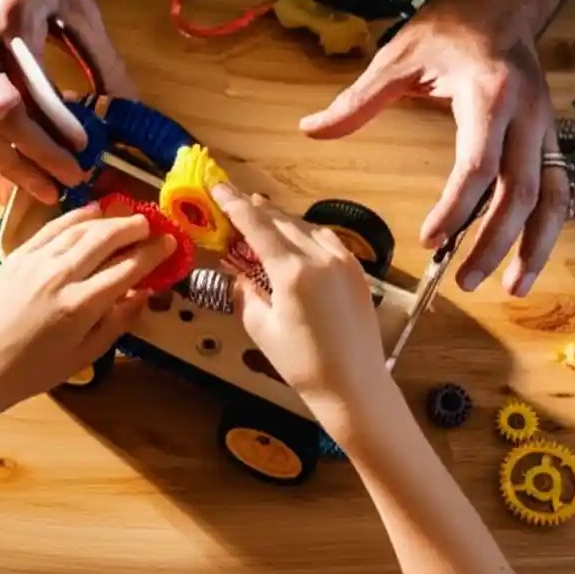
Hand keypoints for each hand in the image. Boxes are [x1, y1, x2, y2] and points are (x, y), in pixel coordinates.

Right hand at [0, 0, 134, 202]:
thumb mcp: (75, 0)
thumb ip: (101, 56)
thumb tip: (129, 107)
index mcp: (9, 16)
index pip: (32, 83)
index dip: (57, 124)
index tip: (85, 150)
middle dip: (35, 156)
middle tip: (72, 180)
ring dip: (8, 167)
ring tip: (43, 191)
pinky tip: (0, 185)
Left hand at [0, 203, 172, 406]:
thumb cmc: (37, 369)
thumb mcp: (85, 355)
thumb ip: (117, 321)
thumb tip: (144, 293)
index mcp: (80, 306)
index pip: (126, 269)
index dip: (152, 254)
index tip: (169, 243)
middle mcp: (60, 277)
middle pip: (105, 239)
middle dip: (133, 228)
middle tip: (151, 225)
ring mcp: (36, 262)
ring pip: (80, 228)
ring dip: (109, 219)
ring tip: (127, 217)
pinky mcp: (18, 255)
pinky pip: (53, 227)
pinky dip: (75, 216)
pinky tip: (92, 212)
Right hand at [211, 184, 393, 421]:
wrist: (354, 386)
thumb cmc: (302, 364)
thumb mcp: (261, 328)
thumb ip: (246, 292)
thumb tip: (238, 274)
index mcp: (293, 271)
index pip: (256, 225)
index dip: (233, 203)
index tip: (217, 186)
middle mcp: (321, 256)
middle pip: (281, 220)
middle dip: (255, 209)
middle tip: (232, 201)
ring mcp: (344, 261)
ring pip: (304, 226)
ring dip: (280, 220)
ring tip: (259, 218)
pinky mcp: (357, 270)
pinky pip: (325, 240)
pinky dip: (304, 234)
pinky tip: (294, 241)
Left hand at [299, 9, 568, 296]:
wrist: (499, 3)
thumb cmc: (449, 29)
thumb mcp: (396, 57)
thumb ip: (356, 101)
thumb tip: (310, 129)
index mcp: (489, 95)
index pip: (478, 164)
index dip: (456, 207)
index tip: (430, 239)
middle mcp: (526, 115)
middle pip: (520, 192)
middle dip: (495, 242)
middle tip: (463, 281)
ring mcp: (544, 128)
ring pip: (551, 197)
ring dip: (535, 246)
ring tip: (513, 288)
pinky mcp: (549, 138)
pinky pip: (556, 191)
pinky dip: (545, 229)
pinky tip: (525, 260)